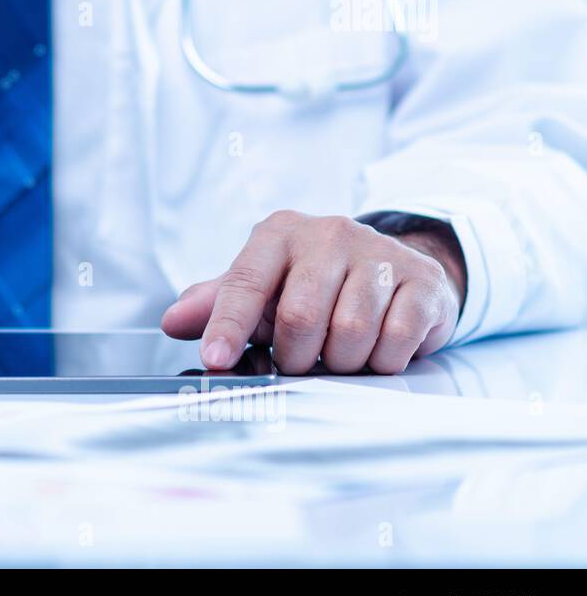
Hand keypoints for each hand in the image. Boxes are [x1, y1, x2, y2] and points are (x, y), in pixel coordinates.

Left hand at [160, 210, 464, 374]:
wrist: (390, 269)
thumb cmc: (311, 283)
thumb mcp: (262, 288)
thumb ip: (217, 305)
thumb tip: (173, 321)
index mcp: (280, 233)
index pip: (244, 283)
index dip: (227, 326)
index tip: (214, 361)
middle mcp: (329, 233)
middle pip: (299, 317)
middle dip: (294, 356)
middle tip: (299, 360)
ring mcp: (380, 253)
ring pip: (350, 333)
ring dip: (340, 362)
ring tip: (338, 352)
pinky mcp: (423, 280)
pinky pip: (395, 340)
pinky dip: (381, 361)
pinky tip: (375, 349)